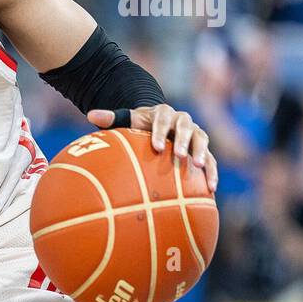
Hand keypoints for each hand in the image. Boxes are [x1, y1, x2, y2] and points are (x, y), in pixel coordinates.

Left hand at [87, 104, 218, 191]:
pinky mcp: (203, 148)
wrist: (160, 125)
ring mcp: (195, 133)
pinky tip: (211, 188)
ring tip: (199, 166)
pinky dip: (212, 172)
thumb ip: (112, 118)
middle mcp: (183, 120)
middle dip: (182, 141)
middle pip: (186, 128)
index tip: (155, 147)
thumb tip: (90, 115)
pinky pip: (211, 159)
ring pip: (202, 140)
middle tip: (179, 156)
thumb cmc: (140, 126)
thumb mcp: (127, 120)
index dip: (159, 132)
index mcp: (163, 112)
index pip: (162, 119)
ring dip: (202, 153)